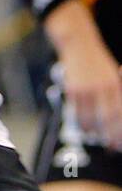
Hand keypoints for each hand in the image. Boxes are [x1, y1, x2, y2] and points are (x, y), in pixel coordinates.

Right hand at [58, 33, 121, 148]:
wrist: (79, 45)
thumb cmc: (98, 62)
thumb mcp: (112, 75)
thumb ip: (116, 93)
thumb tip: (116, 116)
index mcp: (116, 84)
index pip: (120, 113)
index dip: (120, 129)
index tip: (120, 141)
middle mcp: (103, 87)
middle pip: (108, 118)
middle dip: (110, 135)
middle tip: (111, 145)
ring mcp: (87, 88)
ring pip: (91, 117)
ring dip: (93, 131)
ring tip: (95, 138)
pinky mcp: (72, 89)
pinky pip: (76, 111)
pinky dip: (81, 123)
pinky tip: (84, 129)